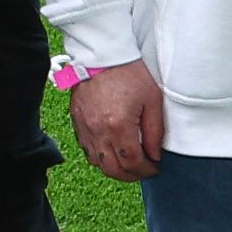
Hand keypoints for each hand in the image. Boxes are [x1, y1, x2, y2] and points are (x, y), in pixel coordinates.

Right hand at [67, 58, 163, 181]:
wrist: (103, 55)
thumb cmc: (129, 73)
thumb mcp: (152, 100)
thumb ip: (155, 132)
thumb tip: (154, 155)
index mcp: (119, 126)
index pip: (133, 162)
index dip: (146, 171)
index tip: (154, 168)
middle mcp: (98, 131)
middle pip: (112, 169)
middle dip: (130, 176)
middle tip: (142, 171)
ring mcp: (84, 127)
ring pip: (97, 163)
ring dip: (113, 168)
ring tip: (127, 163)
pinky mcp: (76, 121)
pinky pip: (86, 149)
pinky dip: (99, 156)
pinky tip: (111, 151)